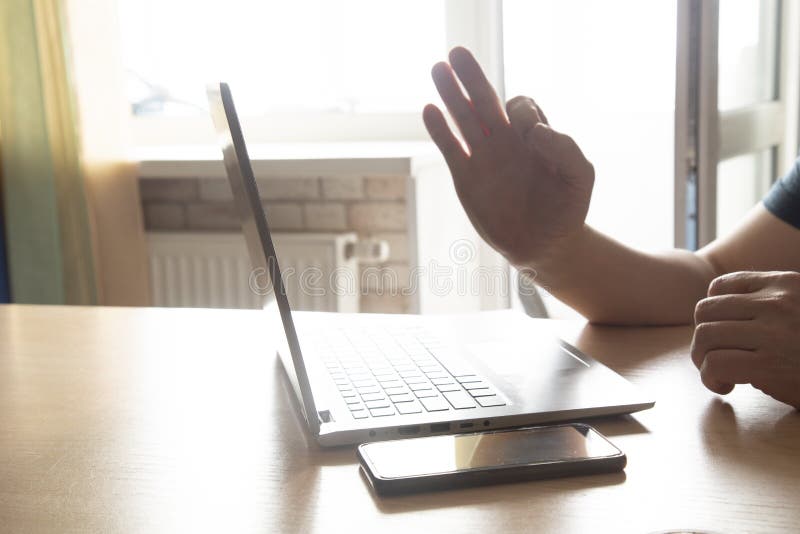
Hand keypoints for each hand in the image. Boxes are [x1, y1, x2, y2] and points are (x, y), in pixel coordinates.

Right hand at [423, 47, 594, 266]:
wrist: (545, 245)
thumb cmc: (567, 208)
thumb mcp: (580, 178)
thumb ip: (567, 150)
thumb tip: (534, 131)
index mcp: (534, 137)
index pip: (521, 107)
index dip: (523, 113)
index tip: (532, 137)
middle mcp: (507, 141)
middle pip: (486, 99)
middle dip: (473, 76)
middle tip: (457, 53)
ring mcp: (485, 157)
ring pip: (465, 118)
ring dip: (451, 94)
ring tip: (439, 69)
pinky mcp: (467, 177)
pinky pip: (451, 148)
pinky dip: (440, 129)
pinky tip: (430, 110)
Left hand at [692, 271, 799, 408]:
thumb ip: (772, 308)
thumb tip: (725, 320)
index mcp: (786, 284)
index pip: (721, 286)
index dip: (712, 312)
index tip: (721, 332)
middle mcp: (776, 303)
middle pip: (705, 311)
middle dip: (702, 337)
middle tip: (712, 357)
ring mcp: (771, 332)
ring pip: (705, 337)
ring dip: (703, 360)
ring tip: (718, 374)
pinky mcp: (768, 364)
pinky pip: (715, 364)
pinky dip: (711, 378)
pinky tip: (727, 387)